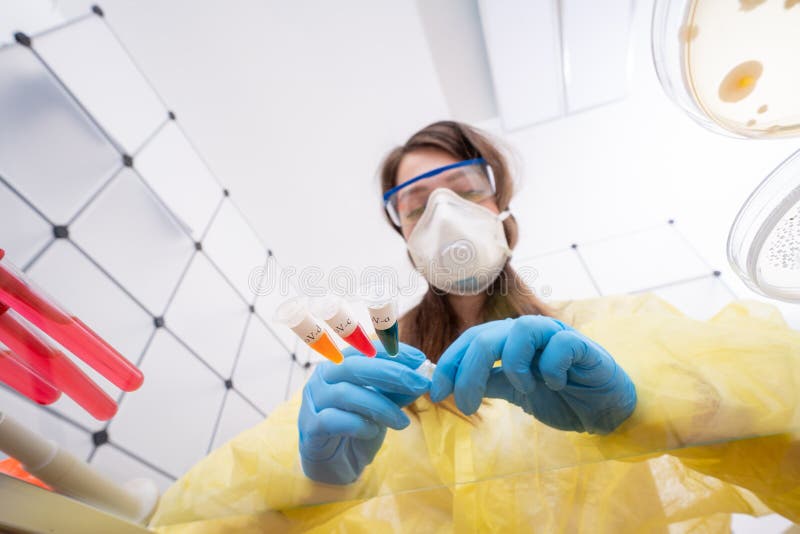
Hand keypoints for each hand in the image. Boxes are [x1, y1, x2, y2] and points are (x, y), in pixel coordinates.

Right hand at [298, 342, 430, 483]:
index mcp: (339, 364)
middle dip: (391, 373)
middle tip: (420, 384)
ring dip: (380, 406)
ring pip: (345, 394)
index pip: (365, 349)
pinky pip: (333, 420)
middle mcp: (322, 377)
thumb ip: (397, 390)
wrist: (335, 465)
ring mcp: (312, 401)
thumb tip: (424, 376)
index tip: (420, 359)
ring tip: (403, 422)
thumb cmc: (358, 427)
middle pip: (354, 366)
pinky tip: (372, 431)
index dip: (393, 352)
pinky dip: (358, 424)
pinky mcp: (309, 427)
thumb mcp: (382, 405)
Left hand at [430, 316, 635, 433]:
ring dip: (513, 362)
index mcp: (511, 341)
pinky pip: (561, 344)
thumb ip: (490, 383)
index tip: (436, 391)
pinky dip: (552, 365)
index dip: (450, 363)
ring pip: (522, 330)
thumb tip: (451, 385)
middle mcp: (531, 333)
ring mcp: (557, 336)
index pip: (472, 341)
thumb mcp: (517, 393)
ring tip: (522, 387)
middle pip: (488, 336)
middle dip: (468, 370)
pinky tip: (556, 383)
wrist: (606, 409)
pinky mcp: (583, 346)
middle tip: (462, 403)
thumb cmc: (562, 396)